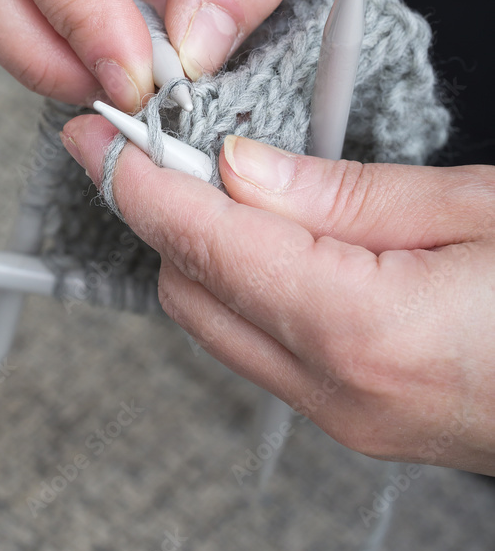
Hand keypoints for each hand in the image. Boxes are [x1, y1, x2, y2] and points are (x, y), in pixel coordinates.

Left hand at [61, 114, 494, 475]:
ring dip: (199, 248)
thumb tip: (241, 167)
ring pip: (216, 323)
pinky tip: (270, 235)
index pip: (202, 241)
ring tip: (217, 178)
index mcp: (361, 325)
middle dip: (161, 209)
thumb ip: (345, 194)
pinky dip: (242, 285)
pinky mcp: (359, 418)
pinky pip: (262, 347)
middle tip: (166, 139)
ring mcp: (346, 415)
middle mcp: (337, 388)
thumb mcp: (478, 210)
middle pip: (189, 288)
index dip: (134, 179)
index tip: (95, 133)